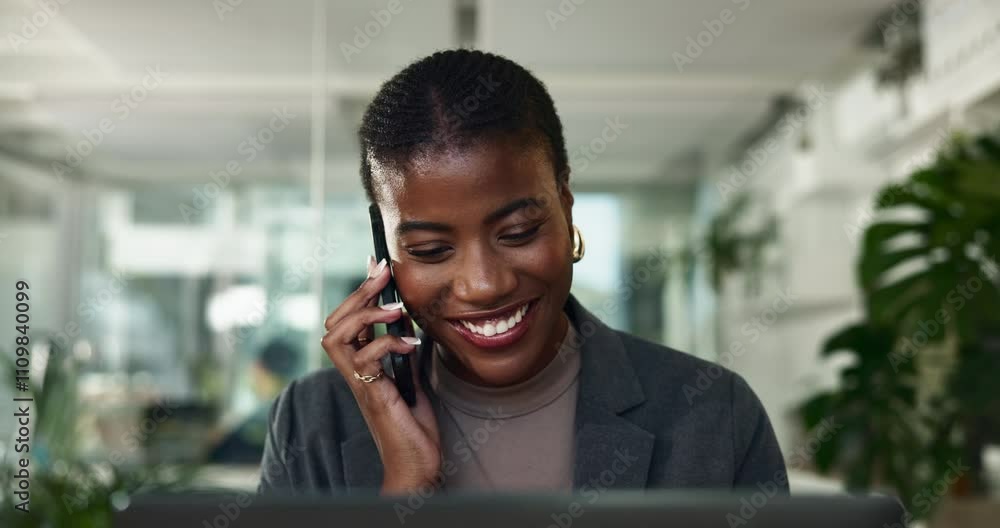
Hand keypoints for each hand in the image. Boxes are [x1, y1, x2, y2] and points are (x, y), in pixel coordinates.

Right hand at [321, 256, 441, 493]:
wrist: (416, 465)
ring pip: (336, 337)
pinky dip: (388, 344)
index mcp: (362, 366)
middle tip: (384, 274)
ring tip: (395, 310)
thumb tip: (409, 323)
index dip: (360, 291)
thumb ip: (405, 354)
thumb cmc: (413, 428)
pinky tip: (411, 344)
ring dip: (365, 315)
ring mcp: (360, 384)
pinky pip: (365, 359)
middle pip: (335, 322)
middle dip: (358, 293)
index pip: (348, 320)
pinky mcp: (372, 395)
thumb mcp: (412, 380)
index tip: (377, 264)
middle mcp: (355, 372)